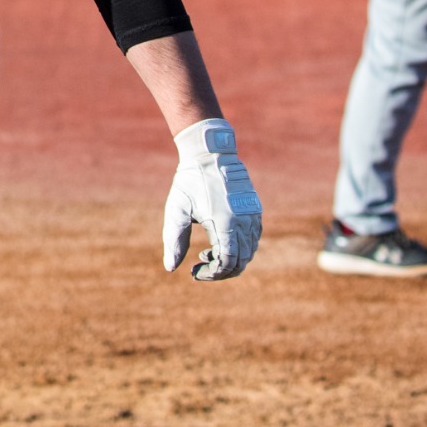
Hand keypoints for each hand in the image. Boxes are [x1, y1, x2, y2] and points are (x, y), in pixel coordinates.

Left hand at [163, 119, 261, 280]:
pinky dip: (240, 248)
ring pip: (249, 252)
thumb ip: (174, 240)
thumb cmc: (190, 181)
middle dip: (221, 271)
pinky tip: (219, 242)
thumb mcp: (177, 210)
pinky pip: (253, 238)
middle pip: (241, 262)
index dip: (212, 274)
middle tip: (200, 266)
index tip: (195, 271)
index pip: (227, 263)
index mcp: (224, 223)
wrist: (210, 153)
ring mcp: (252, 216)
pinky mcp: (255, 210)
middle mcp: (243, 222)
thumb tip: (171, 268)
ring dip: (230, 260)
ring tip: (206, 252)